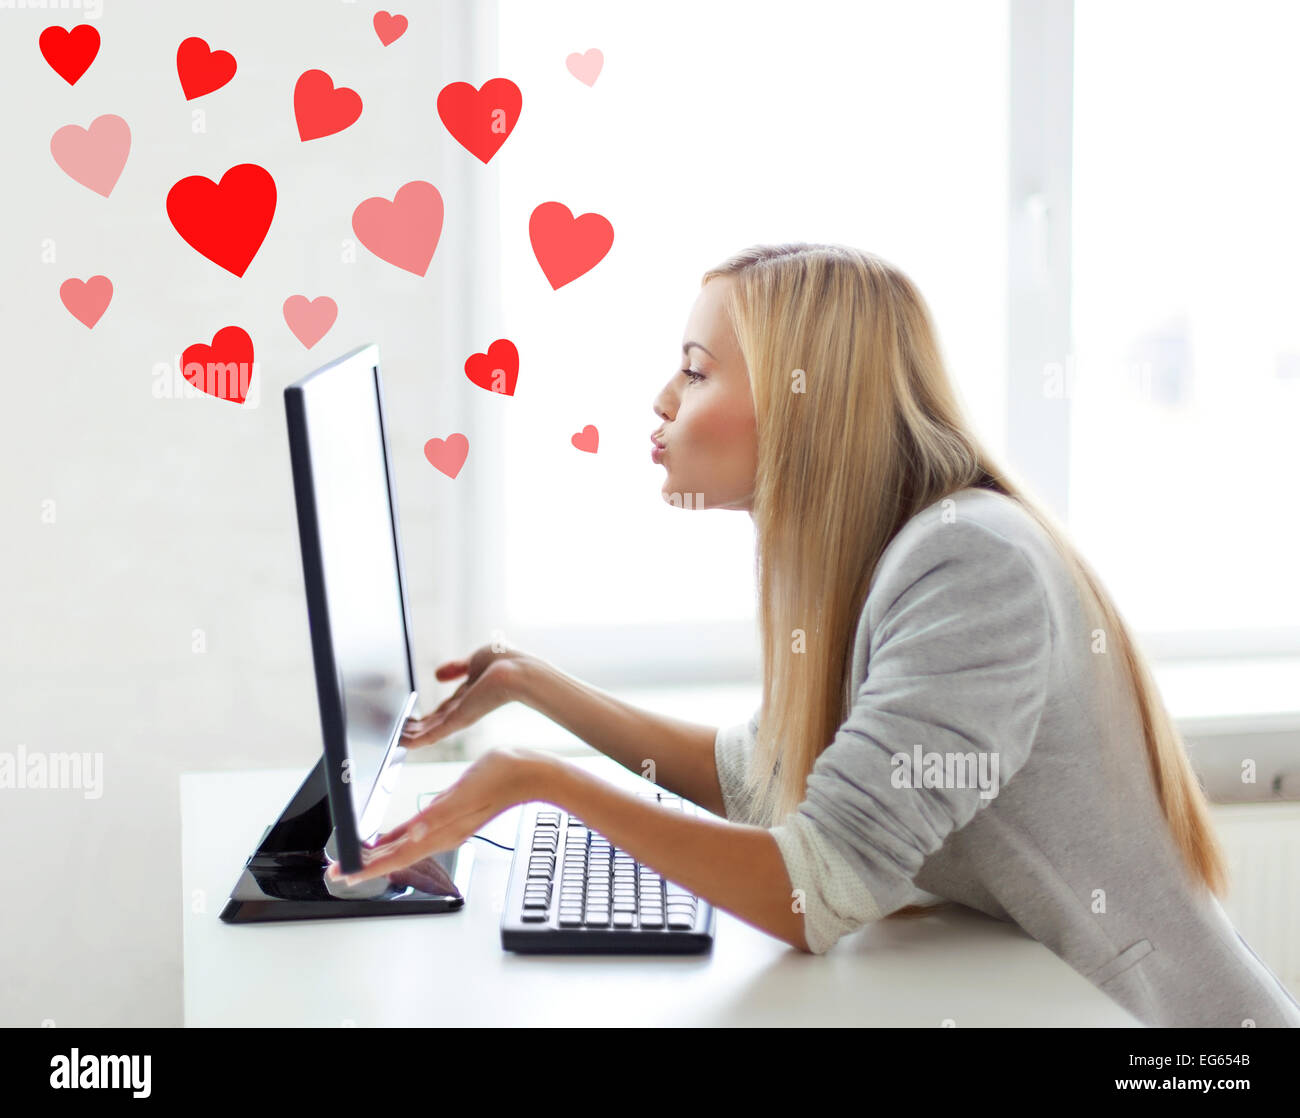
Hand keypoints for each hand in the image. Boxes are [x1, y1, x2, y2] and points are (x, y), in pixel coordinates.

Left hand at [325, 746, 560, 884]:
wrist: (530, 773)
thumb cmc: (501, 779)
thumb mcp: (465, 793)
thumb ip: (438, 816)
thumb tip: (413, 834)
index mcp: (441, 831)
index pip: (396, 856)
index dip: (367, 866)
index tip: (343, 875)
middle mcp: (441, 833)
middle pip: (396, 855)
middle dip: (366, 864)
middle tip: (339, 871)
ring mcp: (447, 826)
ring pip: (404, 846)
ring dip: (379, 854)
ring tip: (356, 858)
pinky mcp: (451, 815)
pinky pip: (416, 833)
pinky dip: (398, 839)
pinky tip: (391, 837)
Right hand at [401, 643, 528, 748]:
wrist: (518, 670)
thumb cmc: (505, 662)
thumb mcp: (475, 660)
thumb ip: (457, 668)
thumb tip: (437, 674)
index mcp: (469, 695)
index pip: (442, 710)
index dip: (426, 717)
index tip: (410, 720)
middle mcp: (464, 709)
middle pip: (434, 724)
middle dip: (415, 729)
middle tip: (396, 734)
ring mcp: (462, 716)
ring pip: (431, 732)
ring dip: (412, 736)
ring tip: (395, 741)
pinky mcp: (459, 720)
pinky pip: (433, 734)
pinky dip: (417, 740)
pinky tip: (403, 744)